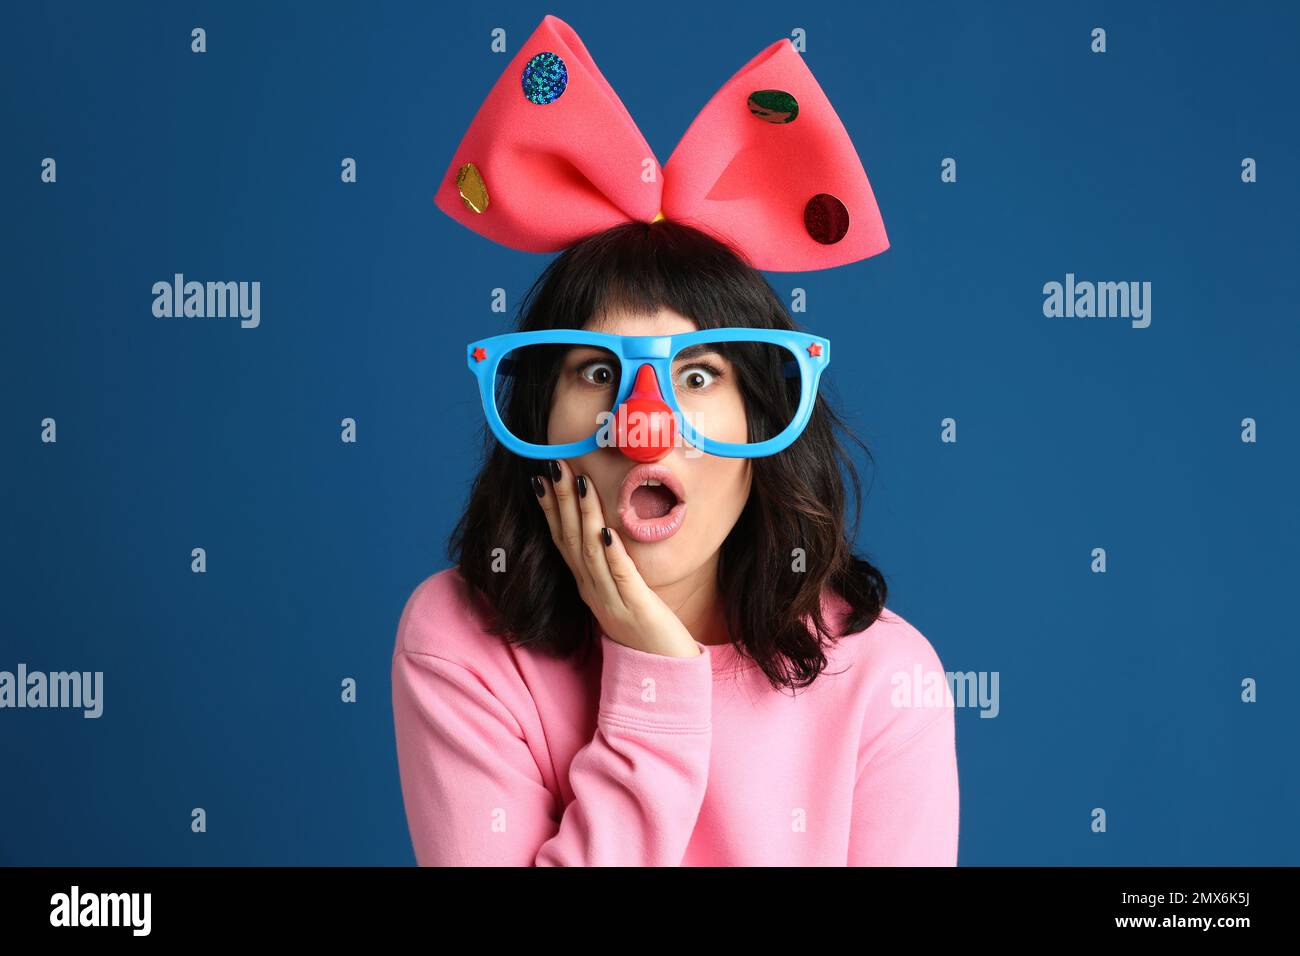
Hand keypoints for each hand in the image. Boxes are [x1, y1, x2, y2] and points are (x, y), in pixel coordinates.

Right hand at [532, 459, 700, 658]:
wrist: (661, 669)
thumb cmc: (643, 626)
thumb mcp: (619, 589)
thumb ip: (608, 563)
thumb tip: (603, 528)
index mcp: (587, 583)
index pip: (562, 539)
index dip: (551, 508)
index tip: (541, 476)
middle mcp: (592, 589)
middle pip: (570, 539)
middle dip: (561, 500)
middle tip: (553, 465)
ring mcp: (611, 599)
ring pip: (591, 551)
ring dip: (583, 514)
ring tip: (580, 481)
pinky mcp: (636, 608)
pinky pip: (620, 576)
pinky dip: (611, 552)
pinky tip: (606, 530)